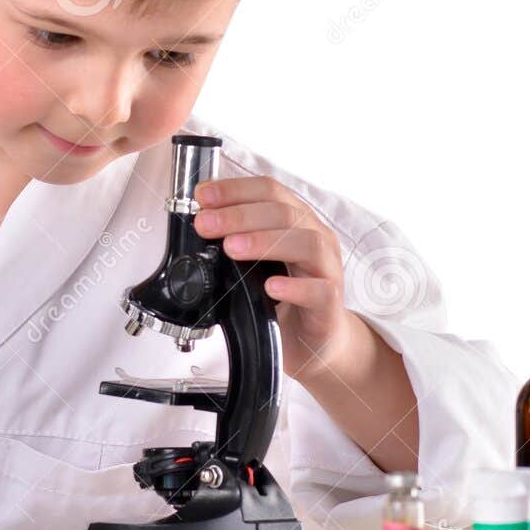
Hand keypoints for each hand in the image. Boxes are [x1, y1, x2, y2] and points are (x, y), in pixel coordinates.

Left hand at [192, 175, 359, 375]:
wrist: (313, 339)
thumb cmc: (281, 295)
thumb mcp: (255, 261)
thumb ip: (234, 239)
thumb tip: (199, 220)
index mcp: (297, 221)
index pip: (270, 190)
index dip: (235, 189)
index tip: (203, 196)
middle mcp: (316, 238)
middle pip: (284, 213)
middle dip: (239, 215)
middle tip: (206, 224)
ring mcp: (327, 270)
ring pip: (307, 243)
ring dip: (265, 242)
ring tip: (231, 248)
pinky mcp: (330, 304)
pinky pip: (319, 290)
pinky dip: (294, 286)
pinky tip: (270, 286)